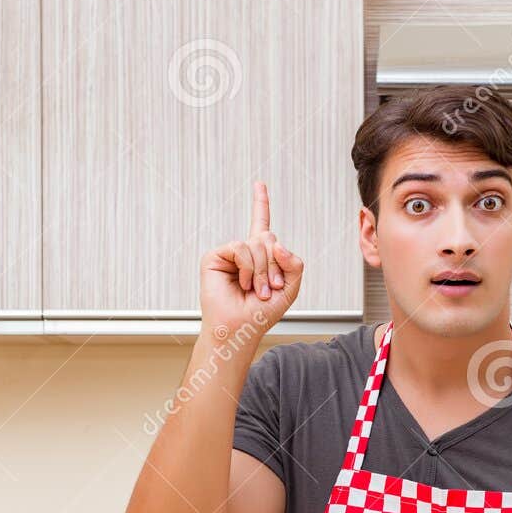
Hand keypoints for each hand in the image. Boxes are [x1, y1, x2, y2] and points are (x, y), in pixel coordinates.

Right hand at [199, 180, 304, 340]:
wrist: (240, 328)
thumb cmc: (261, 313)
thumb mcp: (291, 288)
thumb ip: (295, 264)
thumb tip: (278, 244)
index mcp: (261, 257)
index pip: (261, 224)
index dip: (260, 204)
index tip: (259, 184)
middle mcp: (245, 252)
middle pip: (269, 238)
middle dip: (275, 265)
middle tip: (270, 288)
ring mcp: (230, 253)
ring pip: (257, 243)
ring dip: (262, 270)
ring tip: (256, 290)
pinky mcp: (215, 256)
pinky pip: (240, 247)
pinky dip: (247, 266)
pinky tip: (243, 282)